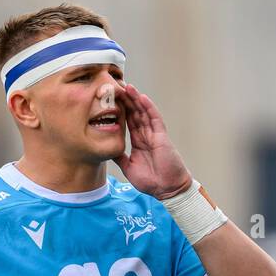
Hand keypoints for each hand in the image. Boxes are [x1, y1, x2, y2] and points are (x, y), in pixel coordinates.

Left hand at [112, 83, 192, 199]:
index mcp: (139, 142)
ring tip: (128, 87)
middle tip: (117, 86)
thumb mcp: (129, 168)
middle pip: (136, 114)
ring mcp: (155, 135)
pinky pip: (155, 119)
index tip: (112, 100)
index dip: (121, 110)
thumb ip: (120, 158)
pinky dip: (149, 108)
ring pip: (144, 113)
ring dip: (136, 99)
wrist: (167, 189)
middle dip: (127, 100)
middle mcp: (146, 136)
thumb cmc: (151, 181)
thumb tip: (108, 151)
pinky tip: (142, 98)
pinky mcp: (162, 137)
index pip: (129, 122)